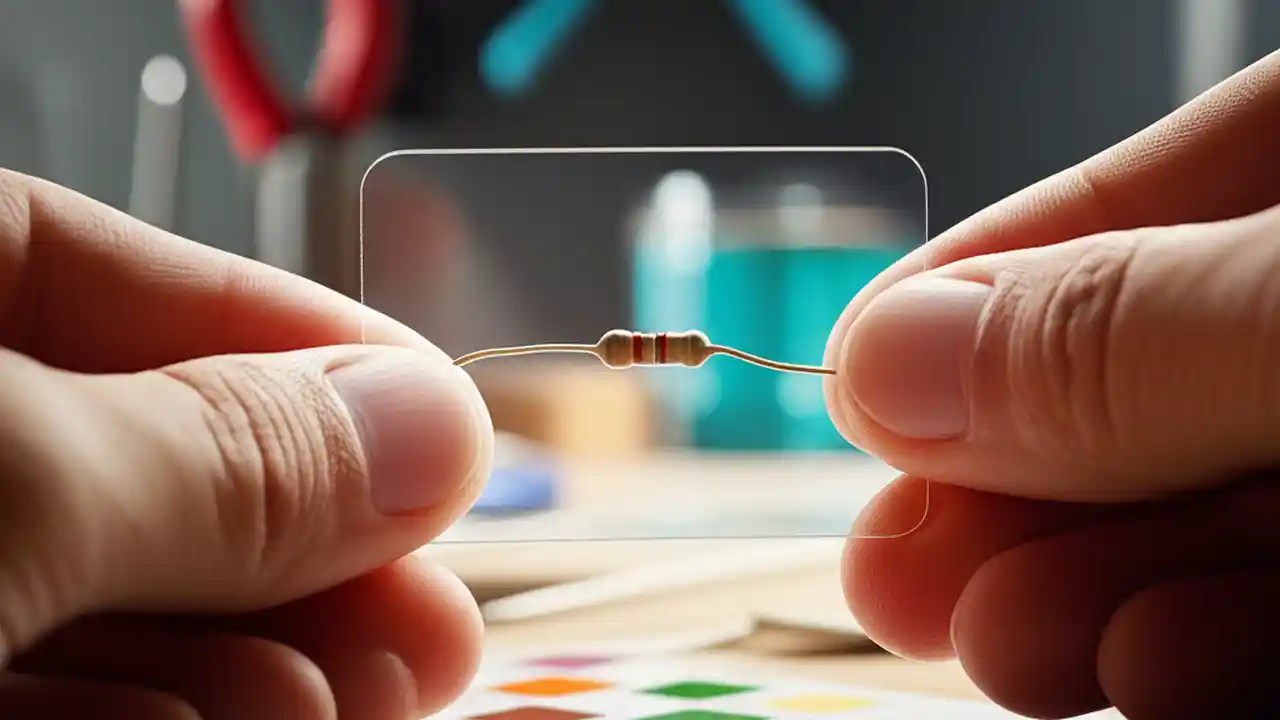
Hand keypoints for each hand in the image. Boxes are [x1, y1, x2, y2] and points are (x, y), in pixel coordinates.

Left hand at [0, 170, 492, 718]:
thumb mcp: (12, 477)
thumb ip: (220, 450)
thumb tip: (431, 423)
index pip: (107, 268)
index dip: (296, 344)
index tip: (437, 431)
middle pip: (134, 456)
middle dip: (303, 547)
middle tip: (430, 619)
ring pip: (107, 591)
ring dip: (262, 653)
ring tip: (364, 691)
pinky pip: (49, 695)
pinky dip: (159, 716)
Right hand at [826, 51, 1279, 718]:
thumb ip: (1135, 329)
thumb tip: (889, 357)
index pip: (1129, 210)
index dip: (973, 297)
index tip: (855, 389)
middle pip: (1158, 379)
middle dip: (1016, 484)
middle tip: (901, 573)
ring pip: (1227, 508)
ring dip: (1100, 591)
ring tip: (1008, 643)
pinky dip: (1225, 655)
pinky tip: (1157, 672)